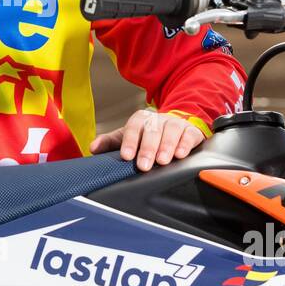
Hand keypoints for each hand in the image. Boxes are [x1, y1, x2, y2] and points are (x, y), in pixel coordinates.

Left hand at [90, 109, 204, 170]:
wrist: (174, 124)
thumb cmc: (147, 134)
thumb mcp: (128, 136)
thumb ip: (110, 142)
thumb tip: (93, 148)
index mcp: (141, 120)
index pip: (134, 127)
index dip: (129, 141)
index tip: (126, 156)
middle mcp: (158, 119)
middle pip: (153, 131)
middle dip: (148, 148)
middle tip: (144, 165)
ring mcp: (175, 124)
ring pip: (171, 131)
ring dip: (167, 146)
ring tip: (163, 161)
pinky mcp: (191, 131)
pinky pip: (189, 135)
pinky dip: (185, 144)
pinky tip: (181, 155)